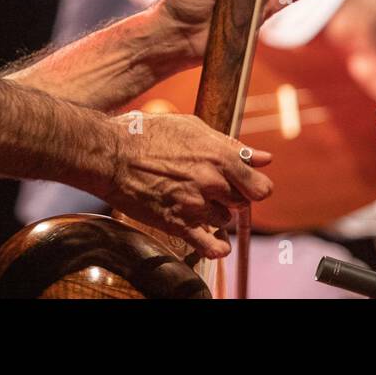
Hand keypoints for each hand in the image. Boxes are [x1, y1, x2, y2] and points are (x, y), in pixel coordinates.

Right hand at [101, 111, 271, 258]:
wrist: (111, 155)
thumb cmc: (148, 134)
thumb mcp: (192, 128)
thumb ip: (231, 145)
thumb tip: (264, 158)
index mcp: (219, 156)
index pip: (259, 185)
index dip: (254, 185)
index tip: (245, 183)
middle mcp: (212, 182)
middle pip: (242, 203)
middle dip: (232, 196)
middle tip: (214, 189)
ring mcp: (195, 205)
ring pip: (224, 220)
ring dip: (215, 214)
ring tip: (195, 201)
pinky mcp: (178, 223)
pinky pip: (209, 246)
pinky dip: (216, 246)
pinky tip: (214, 241)